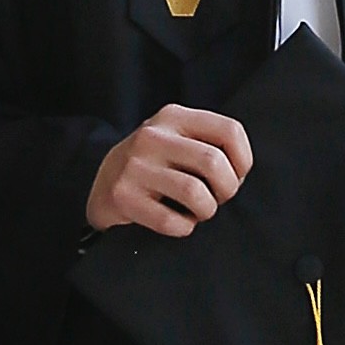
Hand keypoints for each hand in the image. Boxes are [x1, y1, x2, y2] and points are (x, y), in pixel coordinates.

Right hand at [86, 104, 252, 236]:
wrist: (100, 181)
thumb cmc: (155, 163)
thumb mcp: (178, 138)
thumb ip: (208, 142)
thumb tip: (242, 171)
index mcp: (175, 116)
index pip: (229, 131)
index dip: (243, 161)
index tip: (237, 177)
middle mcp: (153, 135)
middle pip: (214, 163)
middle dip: (226, 190)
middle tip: (218, 198)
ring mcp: (135, 165)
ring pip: (195, 193)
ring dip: (206, 211)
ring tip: (198, 211)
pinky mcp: (123, 196)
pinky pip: (172, 221)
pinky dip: (184, 228)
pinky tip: (178, 222)